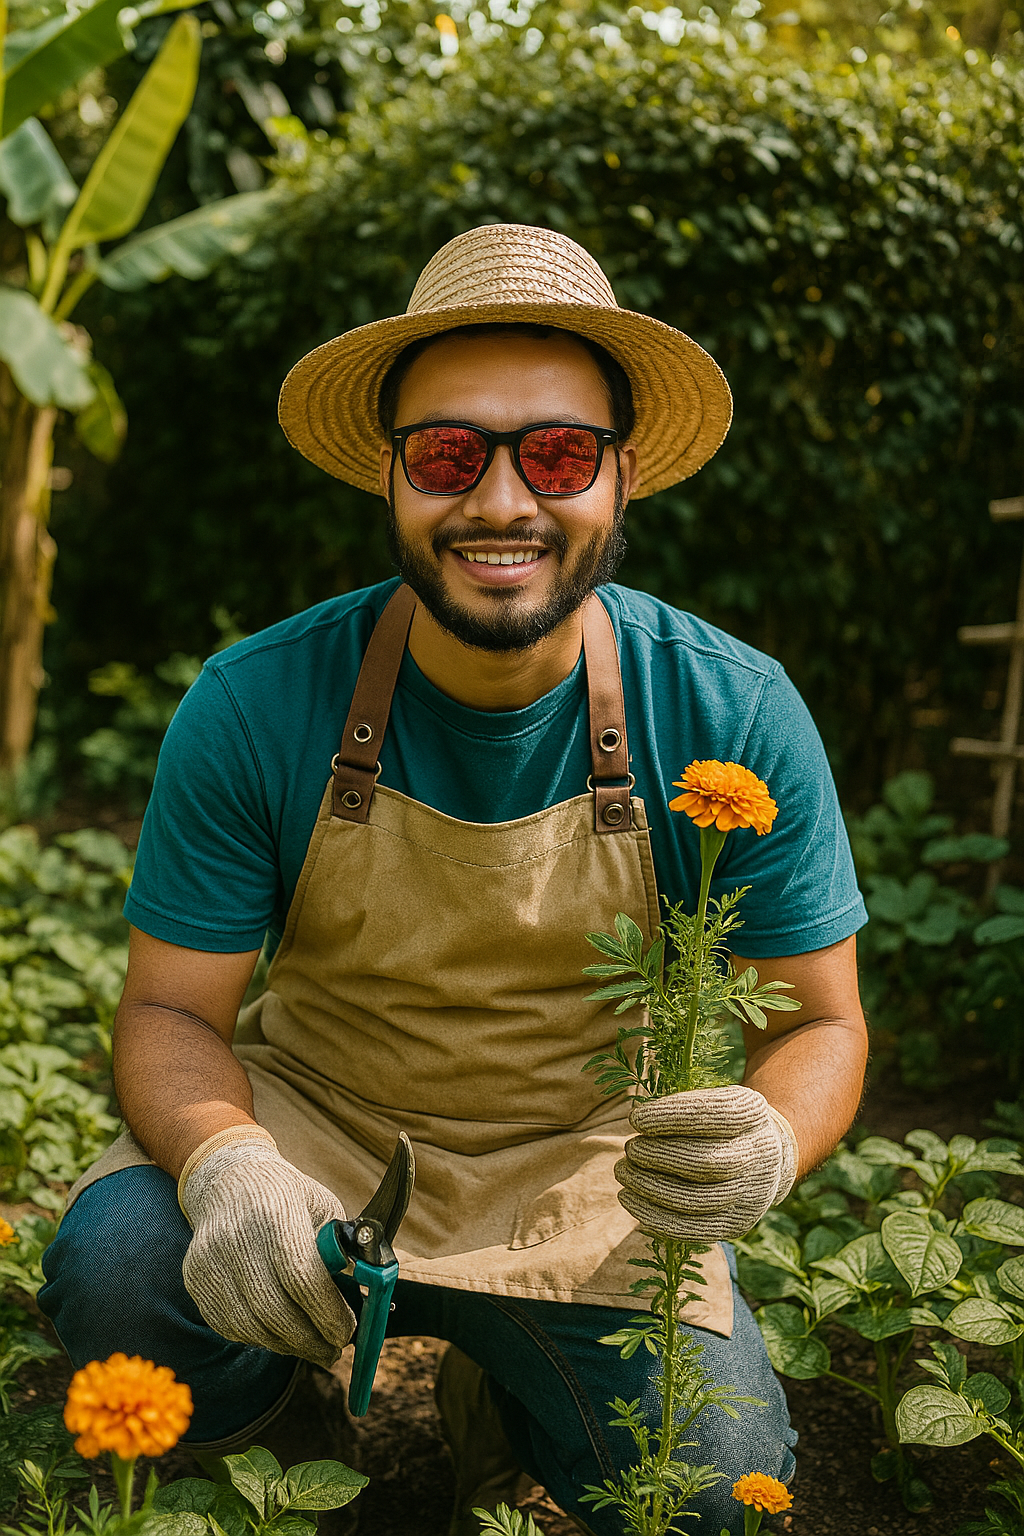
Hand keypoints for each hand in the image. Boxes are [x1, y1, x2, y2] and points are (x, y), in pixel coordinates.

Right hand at [179, 1134, 355, 1367]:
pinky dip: (259, 1338)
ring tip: (312, 1348)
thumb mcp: (323, 1207)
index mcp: (275, 1214)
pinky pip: (229, 1325)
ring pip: (249, 1326)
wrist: (230, 1180)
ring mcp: (209, 1261)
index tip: (348, 1332)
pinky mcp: (195, 1279)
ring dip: (286, 1346)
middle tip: (333, 1352)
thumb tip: (364, 1296)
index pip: (302, 1278)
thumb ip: (341, 1249)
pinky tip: (281, 1335)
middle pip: (274, 1310)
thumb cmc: (287, 1196)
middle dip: (309, 1340)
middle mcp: (236, 1238)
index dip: (327, 1313)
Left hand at [614, 1084, 797, 1242]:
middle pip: (708, 1162)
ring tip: (623, 1171)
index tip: (636, 1119)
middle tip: (630, 1148)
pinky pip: (694, 1228)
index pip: (713, 1114)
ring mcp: (752, 1194)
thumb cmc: (721, 1121)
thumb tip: (638, 1119)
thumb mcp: (710, 1097)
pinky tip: (629, 1199)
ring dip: (652, 1187)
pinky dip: (655, 1216)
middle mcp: (760, 1155)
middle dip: (660, 1156)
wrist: (768, 1156)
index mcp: (753, 1113)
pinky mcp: (737, 1224)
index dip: (670, 1117)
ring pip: (699, 1199)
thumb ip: (681, 1104)